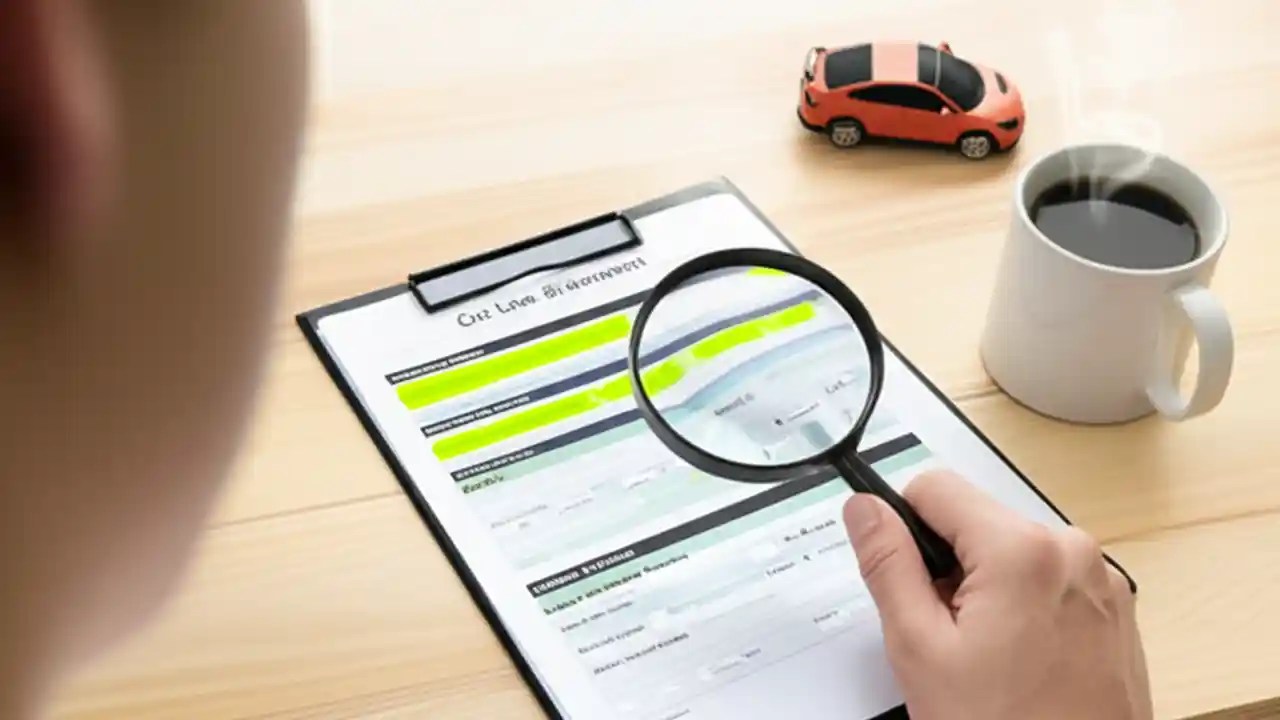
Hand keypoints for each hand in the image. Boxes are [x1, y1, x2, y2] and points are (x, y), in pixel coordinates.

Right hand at [842, 470, 1151, 719]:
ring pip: (1013, 552)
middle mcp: (1073, 550)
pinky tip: (1022, 661)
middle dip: (950, 568)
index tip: (905, 575)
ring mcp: (1102, 580)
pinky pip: (1051, 580)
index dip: (905, 528)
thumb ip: (887, 565)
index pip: (935, 487)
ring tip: (989, 657)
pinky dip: (1027, 607)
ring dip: (989, 589)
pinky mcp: (1115, 608)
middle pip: (977, 522)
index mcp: (1023, 550)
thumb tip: (865, 508)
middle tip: (949, 637)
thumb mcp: (920, 648)